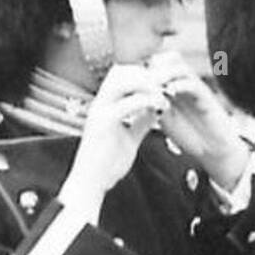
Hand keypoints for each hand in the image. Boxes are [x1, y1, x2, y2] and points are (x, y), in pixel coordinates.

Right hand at [60, 64, 166, 218]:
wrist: (90, 184)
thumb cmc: (106, 164)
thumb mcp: (129, 138)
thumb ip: (140, 123)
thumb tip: (155, 112)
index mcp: (104, 106)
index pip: (120, 75)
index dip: (142, 75)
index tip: (162, 87)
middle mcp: (100, 104)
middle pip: (120, 70)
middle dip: (145, 74)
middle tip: (165, 88)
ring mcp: (99, 111)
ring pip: (121, 80)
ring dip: (146, 84)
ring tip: (163, 97)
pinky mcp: (103, 123)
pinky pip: (127, 103)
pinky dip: (147, 101)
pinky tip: (160, 108)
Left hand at [144, 52, 248, 190]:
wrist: (213, 148)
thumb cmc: (189, 135)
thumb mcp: (164, 118)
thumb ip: (152, 105)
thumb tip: (134, 97)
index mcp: (173, 84)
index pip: (157, 63)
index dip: (142, 67)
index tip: (129, 79)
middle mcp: (184, 82)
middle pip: (167, 57)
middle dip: (150, 66)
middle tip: (138, 79)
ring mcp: (196, 88)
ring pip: (178, 66)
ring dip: (163, 73)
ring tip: (152, 85)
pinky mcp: (206, 98)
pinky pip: (193, 84)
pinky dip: (179, 85)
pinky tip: (169, 93)